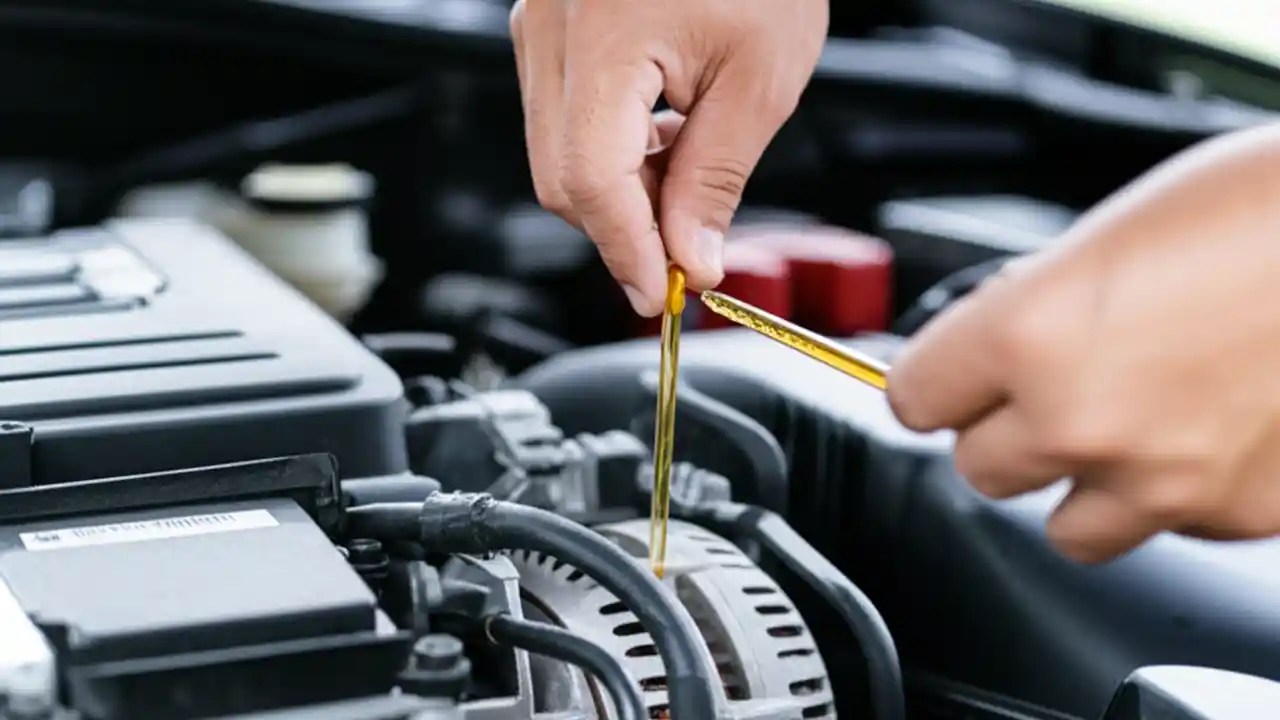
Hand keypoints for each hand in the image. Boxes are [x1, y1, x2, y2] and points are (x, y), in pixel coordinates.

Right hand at [509, 0, 827, 315]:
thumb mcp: (760, 76)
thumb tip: (688, 258)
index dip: (626, 252)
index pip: (590, 183)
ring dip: (623, 193)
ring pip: (558, 157)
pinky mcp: (552, 27)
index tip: (663, 293)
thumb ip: (715, 178)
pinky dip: (613, 154)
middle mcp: (549, 28)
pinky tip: (665, 141)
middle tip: (691, 249)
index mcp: (601, 36)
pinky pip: (563, 120)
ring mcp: (540, 24)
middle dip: (625, 228)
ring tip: (691, 177)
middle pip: (561, 180)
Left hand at [887, 122, 1279, 562]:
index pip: (914, 398)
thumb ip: (1034, 307)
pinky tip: (1210, 432)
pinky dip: (1175, 493)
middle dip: (1007, 432)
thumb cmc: (1265, 210)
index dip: (934, 384)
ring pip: (1066, 528)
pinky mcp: (1234, 516)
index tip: (948, 381)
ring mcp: (1161, 480)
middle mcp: (1081, 419)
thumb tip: (992, 344)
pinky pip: (1169, 528)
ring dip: (1081, 483)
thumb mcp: (1111, 237)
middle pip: (978, 469)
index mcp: (1029, 334)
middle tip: (1051, 392)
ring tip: (1130, 424)